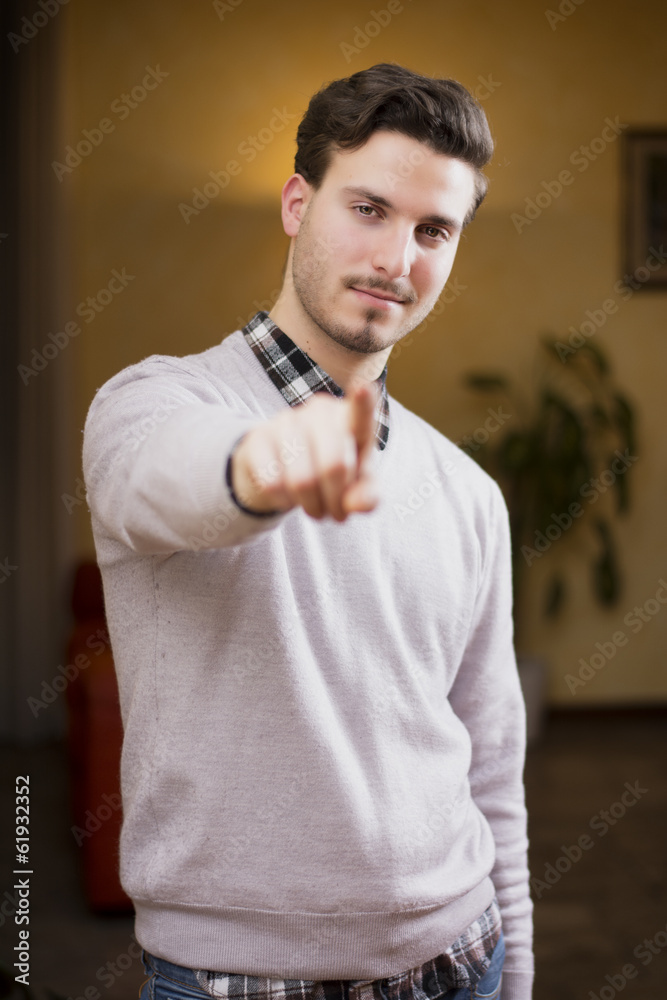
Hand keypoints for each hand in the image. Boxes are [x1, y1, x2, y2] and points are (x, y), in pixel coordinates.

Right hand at [231, 384, 379, 521]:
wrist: (283, 468)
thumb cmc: (332, 473)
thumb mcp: (357, 486)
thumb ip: (367, 495)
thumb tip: (355, 504)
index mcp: (350, 419)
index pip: (359, 413)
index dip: (363, 403)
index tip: (365, 388)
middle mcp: (319, 412)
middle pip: (334, 466)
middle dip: (336, 501)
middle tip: (335, 513)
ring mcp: (286, 420)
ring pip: (302, 481)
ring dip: (311, 506)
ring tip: (313, 507)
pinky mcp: (258, 437)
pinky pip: (272, 483)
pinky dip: (284, 502)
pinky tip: (287, 497)